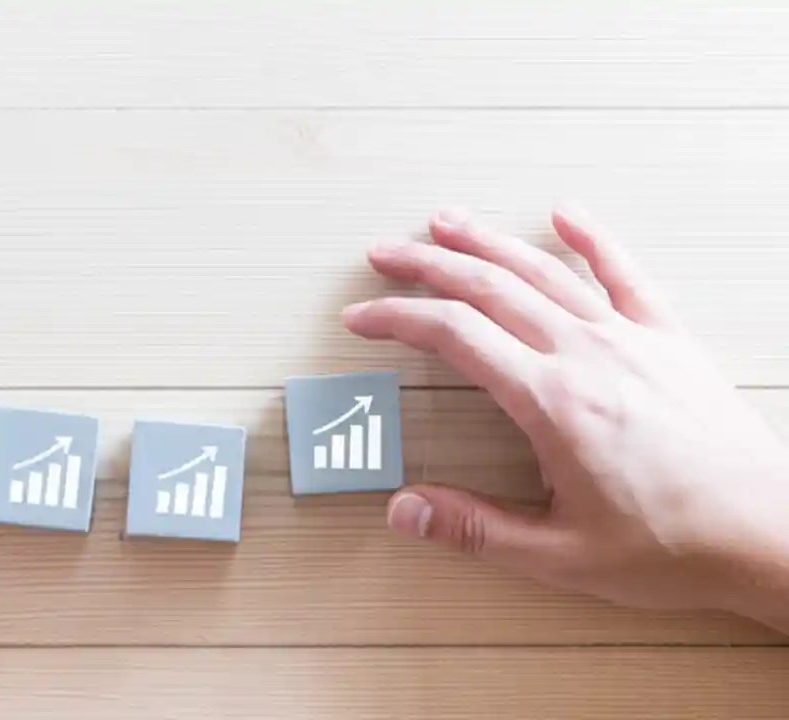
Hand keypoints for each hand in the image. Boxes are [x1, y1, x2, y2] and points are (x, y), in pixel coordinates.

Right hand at [344, 207, 788, 629]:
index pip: (455, 336)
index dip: (398, 317)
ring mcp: (630, 339)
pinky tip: (565, 214)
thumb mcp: (560, 556)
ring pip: (543, 271)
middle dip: (427, 265)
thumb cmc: (672, 547)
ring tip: (445, 222)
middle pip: (488, 288)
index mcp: (551, 402)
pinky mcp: (668, 340)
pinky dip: (592, 239)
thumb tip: (404, 510)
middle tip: (384, 253)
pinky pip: (624, 274)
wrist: (767, 533)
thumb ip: (475, 529)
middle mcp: (586, 355)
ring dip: (487, 242)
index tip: (362, 316)